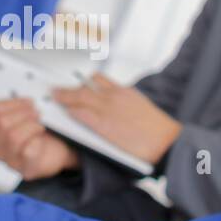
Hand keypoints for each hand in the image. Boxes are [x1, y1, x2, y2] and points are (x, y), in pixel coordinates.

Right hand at [0, 95, 79, 179]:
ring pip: (13, 136)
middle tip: (36, 113)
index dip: (14, 103)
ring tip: (40, 126)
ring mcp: (10, 160)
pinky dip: (37, 141)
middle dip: (24, 114)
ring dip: (31, 126)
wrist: (59, 150)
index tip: (28, 102)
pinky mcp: (26, 169)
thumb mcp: (17, 114)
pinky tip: (41, 140)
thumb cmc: (38, 132)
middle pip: (2, 123)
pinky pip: (27, 151)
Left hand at [52, 76, 181, 165]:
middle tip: (56, 89)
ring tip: (54, 97)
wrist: (167, 141)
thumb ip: (126, 104)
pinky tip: (64, 111)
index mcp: (125, 92)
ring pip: (81, 97)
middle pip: (86, 87)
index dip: (85, 81)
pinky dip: (72, 111)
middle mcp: (114, 96)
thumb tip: (118, 110)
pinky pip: (82, 113)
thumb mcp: (141, 107)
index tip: (77, 81)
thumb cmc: (157, 130)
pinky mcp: (104, 124)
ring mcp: (108, 109)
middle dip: (69, 88)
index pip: (99, 79)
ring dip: (65, 97)